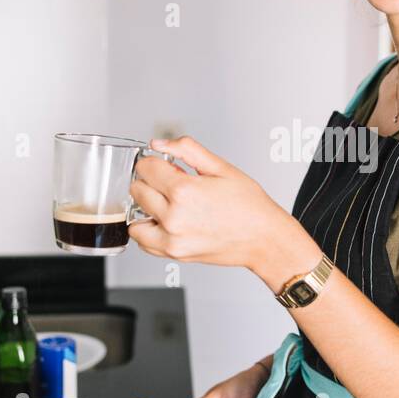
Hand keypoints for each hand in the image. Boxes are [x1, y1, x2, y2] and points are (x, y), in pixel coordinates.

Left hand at [128, 136, 289, 270]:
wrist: (264, 239)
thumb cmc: (249, 206)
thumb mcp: (221, 167)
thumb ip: (186, 150)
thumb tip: (159, 144)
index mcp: (184, 191)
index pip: (145, 168)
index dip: (154, 161)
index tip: (165, 164)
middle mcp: (174, 217)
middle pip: (137, 190)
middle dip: (150, 182)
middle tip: (171, 182)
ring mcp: (172, 238)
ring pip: (134, 217)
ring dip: (145, 207)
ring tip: (166, 203)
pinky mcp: (174, 253)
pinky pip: (143, 241)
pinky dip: (148, 229)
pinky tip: (166, 221)